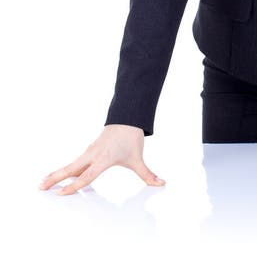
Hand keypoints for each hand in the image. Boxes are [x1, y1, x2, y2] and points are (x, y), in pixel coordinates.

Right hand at [38, 124, 165, 195]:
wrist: (127, 117)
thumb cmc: (131, 137)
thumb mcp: (138, 158)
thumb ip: (147, 174)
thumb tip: (161, 183)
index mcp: (103, 159)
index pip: (86, 176)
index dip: (73, 186)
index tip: (60, 194)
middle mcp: (93, 155)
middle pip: (71, 169)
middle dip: (55, 178)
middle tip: (40, 187)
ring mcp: (89, 152)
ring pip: (71, 165)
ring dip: (57, 174)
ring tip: (43, 183)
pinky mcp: (89, 150)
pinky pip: (75, 162)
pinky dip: (65, 169)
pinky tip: (58, 176)